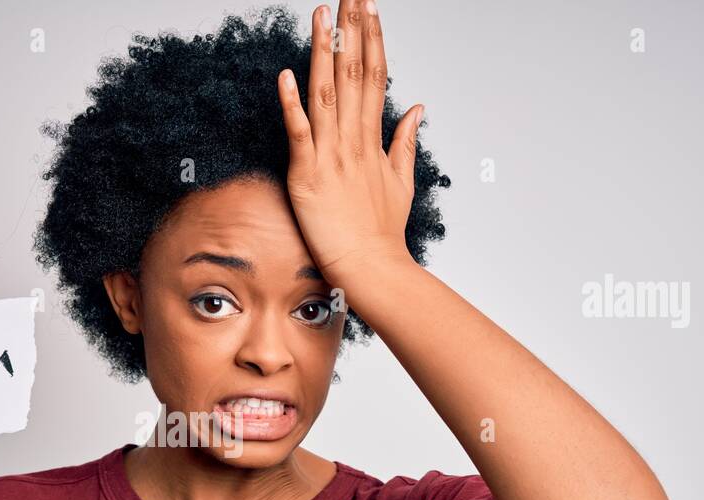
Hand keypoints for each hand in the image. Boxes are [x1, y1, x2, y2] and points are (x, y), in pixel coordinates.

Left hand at [277, 0, 423, 291]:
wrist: (372, 269)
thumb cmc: (382, 234)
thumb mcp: (400, 181)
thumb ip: (405, 141)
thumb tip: (417, 108)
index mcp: (373, 139)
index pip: (374, 77)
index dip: (372, 40)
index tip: (370, 8)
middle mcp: (353, 141)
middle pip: (354, 73)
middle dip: (353, 30)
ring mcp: (331, 156)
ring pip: (327, 93)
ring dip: (324, 51)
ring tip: (322, 14)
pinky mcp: (307, 176)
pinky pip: (299, 134)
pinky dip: (291, 104)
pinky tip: (286, 74)